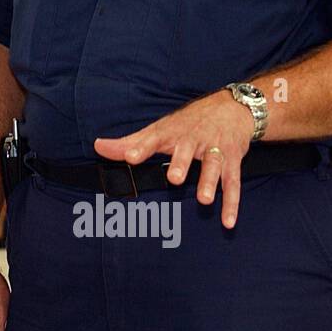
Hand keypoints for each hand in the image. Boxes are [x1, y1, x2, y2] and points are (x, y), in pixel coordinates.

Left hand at [93, 89, 254, 227]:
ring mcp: (215, 149)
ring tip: (204, 200)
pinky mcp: (233, 160)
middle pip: (187, 150)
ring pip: (214, 164)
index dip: (141, 147)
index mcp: (172, 132)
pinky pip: (233, 183)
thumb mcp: (159, 130)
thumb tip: (98, 146)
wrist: (232, 108)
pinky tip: (227, 222)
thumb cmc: (188, 123)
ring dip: (210, 182)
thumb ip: (130, 142)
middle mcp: (194, 139)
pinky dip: (232, 203)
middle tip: (174, 178)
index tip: (129, 157)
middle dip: (182, 163)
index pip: (154, 138)